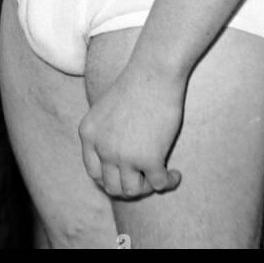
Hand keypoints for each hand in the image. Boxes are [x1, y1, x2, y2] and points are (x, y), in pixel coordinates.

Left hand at [79, 63, 184, 200]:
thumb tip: (118, 165)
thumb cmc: (136, 84)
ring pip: (132, 191)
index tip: (126, 175)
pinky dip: (168, 182)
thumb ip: (105, 134)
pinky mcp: (149, 159)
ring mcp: (124, 156)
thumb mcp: (107, 109)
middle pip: (112, 186)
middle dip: (129, 184)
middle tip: (145, 177)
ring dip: (147, 186)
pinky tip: (175, 174)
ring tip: (159, 174)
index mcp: (88, 134)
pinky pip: (159, 184)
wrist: (154, 71)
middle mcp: (102, 148)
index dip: (110, 179)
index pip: (94, 173)